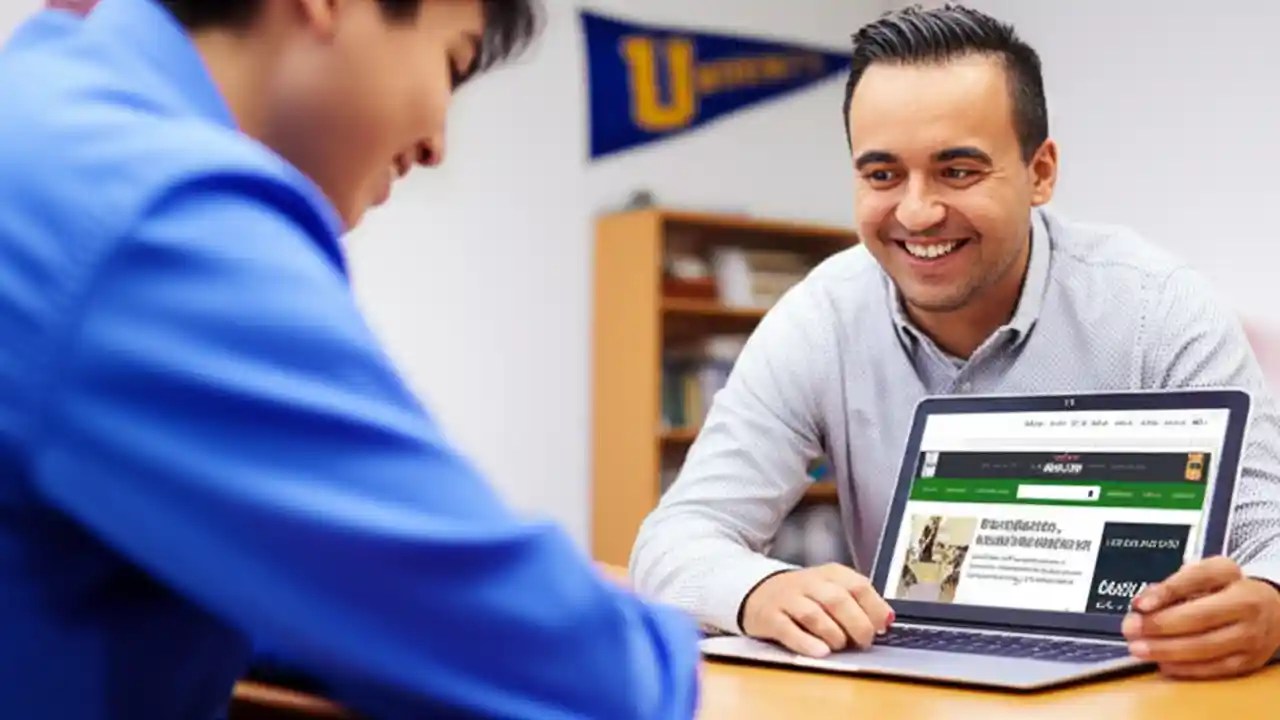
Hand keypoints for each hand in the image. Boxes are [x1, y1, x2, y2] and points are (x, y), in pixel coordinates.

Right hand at [741, 563, 894, 657]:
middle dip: (857, 625)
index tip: (883, 625)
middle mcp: (808, 583)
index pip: (858, 586)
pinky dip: (806, 643)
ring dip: (834, 634)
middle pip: (838, 600)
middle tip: (864, 642)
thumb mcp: (831, 589)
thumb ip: (859, 601)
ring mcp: (787, 600)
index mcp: (829, 574)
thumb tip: (887, 619)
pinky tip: (819, 652)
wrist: (756, 591)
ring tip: (839, 646)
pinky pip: (789, 630)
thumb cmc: (802, 597)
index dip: (874, 608)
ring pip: (815, 615)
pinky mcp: (769, 618)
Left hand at [1122, 556, 1279, 678]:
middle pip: (1200, 617)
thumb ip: (1171, 586)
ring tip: (1138, 648)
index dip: (1167, 591)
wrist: (1272, 609)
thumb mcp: (1202, 575)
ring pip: (1205, 647)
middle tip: (1130, 629)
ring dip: (1166, 650)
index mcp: (1230, 574)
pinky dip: (1185, 667)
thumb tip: (1142, 604)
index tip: (1140, 604)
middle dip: (1159, 625)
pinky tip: (1162, 663)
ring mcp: (1250, 635)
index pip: (1198, 578)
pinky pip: (1214, 668)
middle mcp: (1246, 603)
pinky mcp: (1249, 660)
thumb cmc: (1226, 590)